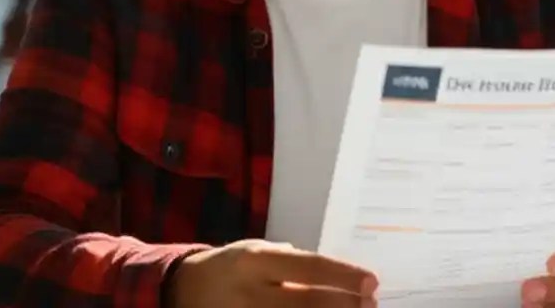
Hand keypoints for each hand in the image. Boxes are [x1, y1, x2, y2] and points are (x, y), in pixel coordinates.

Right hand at [170, 239, 377, 307]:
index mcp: (257, 260)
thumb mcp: (259, 252)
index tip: (372, 282)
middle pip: (306, 302)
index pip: (309, 266)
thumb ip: (295, 263)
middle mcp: (249, 290)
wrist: (181, 289)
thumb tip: (341, 278)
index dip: (343, 276)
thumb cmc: (233, 267)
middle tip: (370, 305)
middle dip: (344, 305)